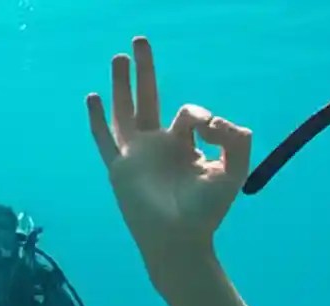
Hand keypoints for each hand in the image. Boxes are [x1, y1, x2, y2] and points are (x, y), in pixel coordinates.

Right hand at [87, 37, 252, 291]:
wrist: (180, 240)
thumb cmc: (206, 211)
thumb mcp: (234, 169)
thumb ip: (236, 138)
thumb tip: (211, 121)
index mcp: (183, 145)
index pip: (189, 114)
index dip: (201, 116)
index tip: (211, 131)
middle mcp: (158, 146)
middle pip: (148, 98)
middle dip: (145, 70)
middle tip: (140, 41)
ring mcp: (135, 156)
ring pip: (125, 111)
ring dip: (121, 84)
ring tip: (119, 57)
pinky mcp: (119, 169)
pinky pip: (105, 139)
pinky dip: (98, 119)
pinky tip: (93, 98)